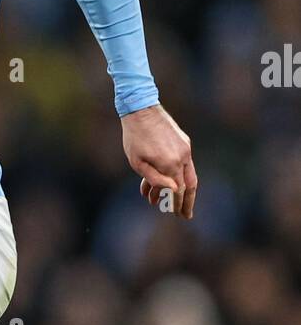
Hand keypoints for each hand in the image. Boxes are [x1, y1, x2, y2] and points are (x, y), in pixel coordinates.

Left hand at [121, 103, 196, 218]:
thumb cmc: (135, 138)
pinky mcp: (184, 141)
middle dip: (188, 202)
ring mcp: (185, 148)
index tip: (178, 215)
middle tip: (185, 215)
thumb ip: (155, 179)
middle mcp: (182, 157)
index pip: (178, 191)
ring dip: (181, 189)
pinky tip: (164, 180)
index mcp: (171, 164)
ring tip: (171, 200)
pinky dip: (177, 174)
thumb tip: (174, 191)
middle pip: (190, 186)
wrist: (141, 109)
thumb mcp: (138, 163)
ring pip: (188, 174)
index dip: (178, 205)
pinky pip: (184, 163)